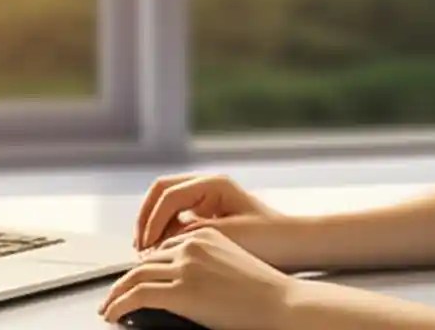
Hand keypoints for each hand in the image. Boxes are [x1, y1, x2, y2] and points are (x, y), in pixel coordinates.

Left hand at [99, 227, 297, 328]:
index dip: (144, 266)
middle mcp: (191, 245)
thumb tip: (191, 281)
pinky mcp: (180, 291)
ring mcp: (185, 267)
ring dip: (115, 294)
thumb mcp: (233, 263)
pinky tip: (113, 314)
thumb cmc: (266, 292)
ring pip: (134, 276)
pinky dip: (118, 305)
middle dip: (125, 280)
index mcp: (205, 234)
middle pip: (145, 261)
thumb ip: (207, 264)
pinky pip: (137, 296)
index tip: (133, 279)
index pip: (163, 247)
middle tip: (113, 295)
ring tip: (108, 307)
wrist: (281, 303)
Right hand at [134, 173, 283, 251]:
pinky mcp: (208, 211)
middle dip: (146, 217)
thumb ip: (191, 232)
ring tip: (147, 250)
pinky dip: (166, 230)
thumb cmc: (270, 238)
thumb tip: (161, 240)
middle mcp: (208, 184)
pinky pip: (178, 215)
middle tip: (139, 245)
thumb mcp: (228, 235)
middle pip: (161, 191)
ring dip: (153, 223)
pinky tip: (163, 250)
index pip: (169, 195)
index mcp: (214, 184)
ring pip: (166, 202)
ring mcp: (207, 196)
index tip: (146, 246)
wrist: (295, 244)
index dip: (152, 221)